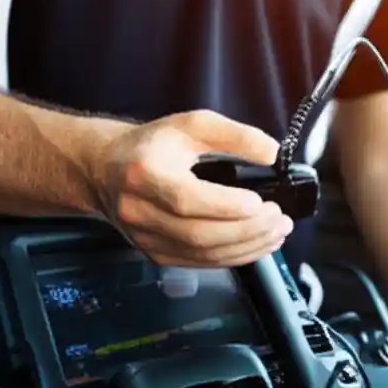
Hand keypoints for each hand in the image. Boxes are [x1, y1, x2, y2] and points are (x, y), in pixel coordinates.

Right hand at [88, 109, 293, 265]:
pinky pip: (199, 262)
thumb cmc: (153, 145)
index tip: (261, 202)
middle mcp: (139, 210)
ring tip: (277, 232)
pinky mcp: (154, 253)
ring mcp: (145, 237)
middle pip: (198, 233)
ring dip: (247, 247)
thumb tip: (271, 152)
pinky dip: (234, 257)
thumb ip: (235, 135)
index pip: (186, 199)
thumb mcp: (193, 125)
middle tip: (280, 219)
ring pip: (202, 253)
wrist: (107, 168)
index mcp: (145, 173)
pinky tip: (257, 244)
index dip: (226, 206)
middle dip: (247, 230)